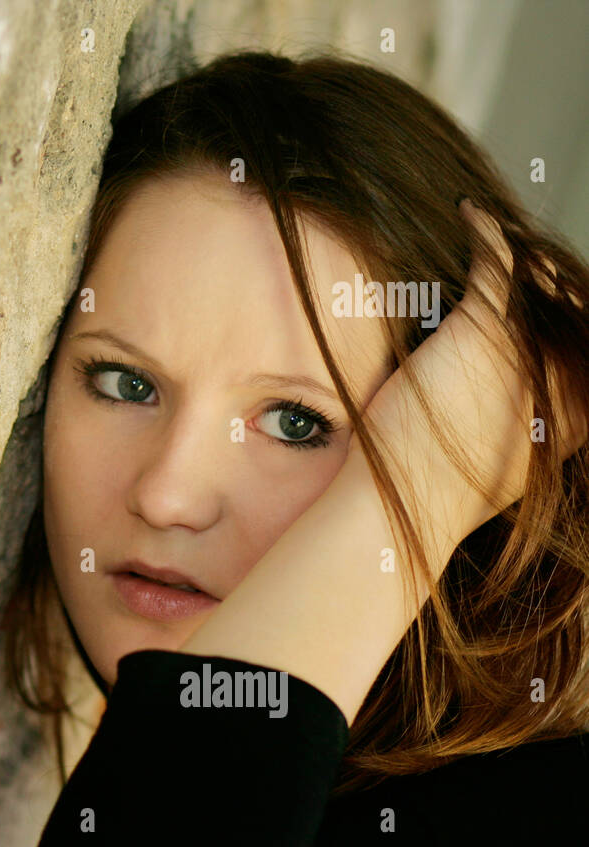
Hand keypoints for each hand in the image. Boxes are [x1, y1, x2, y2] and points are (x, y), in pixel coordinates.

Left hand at [355, 199, 586, 553]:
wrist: (404, 503)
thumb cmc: (438, 487)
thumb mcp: (503, 458)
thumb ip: (525, 421)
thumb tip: (513, 398)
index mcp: (579, 412)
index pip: (587, 342)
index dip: (576, 314)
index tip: (558, 296)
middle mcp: (566, 376)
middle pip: (573, 308)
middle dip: (557, 284)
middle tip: (534, 270)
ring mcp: (528, 349)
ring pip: (539, 282)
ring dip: (524, 259)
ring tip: (507, 248)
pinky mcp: (484, 329)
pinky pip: (496, 264)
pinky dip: (484, 234)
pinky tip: (471, 215)